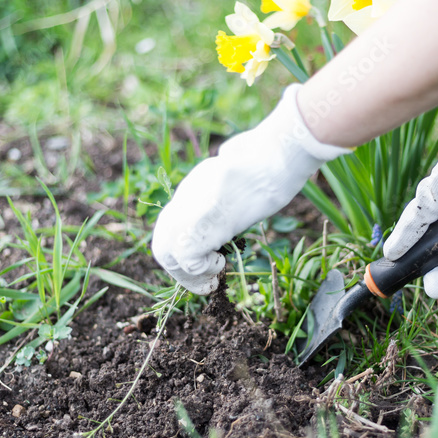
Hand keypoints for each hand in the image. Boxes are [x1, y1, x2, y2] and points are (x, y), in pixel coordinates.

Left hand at [152, 85, 349, 293]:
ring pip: (166, 253)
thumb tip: (231, 171)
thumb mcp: (241, 170)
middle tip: (205, 282)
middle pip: (162, 242)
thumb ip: (228, 178)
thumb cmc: (269, 161)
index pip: (173, 225)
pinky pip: (186, 259)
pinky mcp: (202, 224)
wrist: (275, 155)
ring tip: (210, 281)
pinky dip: (202, 269)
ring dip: (187, 276)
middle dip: (180, 270)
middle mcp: (186, 198)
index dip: (185, 250)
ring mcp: (190, 210)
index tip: (208, 262)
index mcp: (195, 187)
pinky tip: (221, 263)